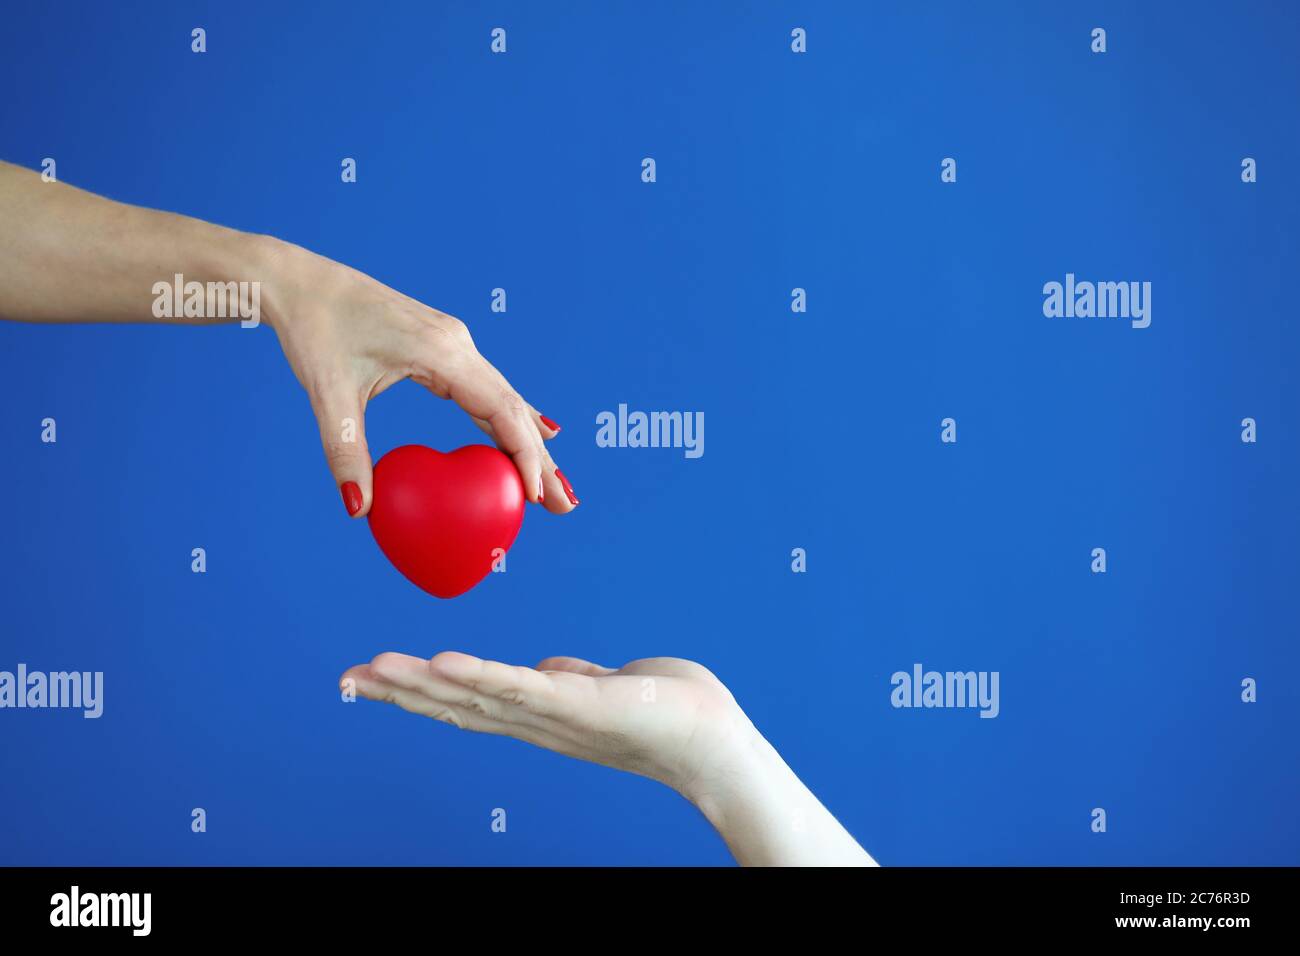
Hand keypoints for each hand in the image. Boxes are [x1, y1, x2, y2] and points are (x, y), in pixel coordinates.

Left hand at [260, 239, 577, 517]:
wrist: (300, 281)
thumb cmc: (313, 330)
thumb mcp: (327, 393)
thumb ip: (345, 451)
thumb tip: (358, 509)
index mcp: (441, 351)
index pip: (500, 409)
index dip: (523, 454)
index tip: (533, 496)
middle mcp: (458, 344)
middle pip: (514, 408)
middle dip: (541, 459)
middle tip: (564, 506)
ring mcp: (454, 342)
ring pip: (506, 399)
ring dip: (530, 443)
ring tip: (553, 486)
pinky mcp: (442, 346)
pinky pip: (487, 389)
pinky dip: (509, 420)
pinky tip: (533, 435)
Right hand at [341, 651, 752, 798]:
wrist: (717, 744)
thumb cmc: (670, 711)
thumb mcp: (608, 686)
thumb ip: (573, 678)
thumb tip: (550, 668)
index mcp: (541, 713)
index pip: (468, 700)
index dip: (419, 689)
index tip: (372, 675)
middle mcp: (539, 722)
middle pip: (458, 703)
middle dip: (400, 690)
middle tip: (345, 676)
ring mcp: (558, 717)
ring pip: (479, 697)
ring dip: (424, 684)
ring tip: (374, 668)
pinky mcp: (585, 706)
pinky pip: (526, 690)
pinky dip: (483, 676)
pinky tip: (443, 663)